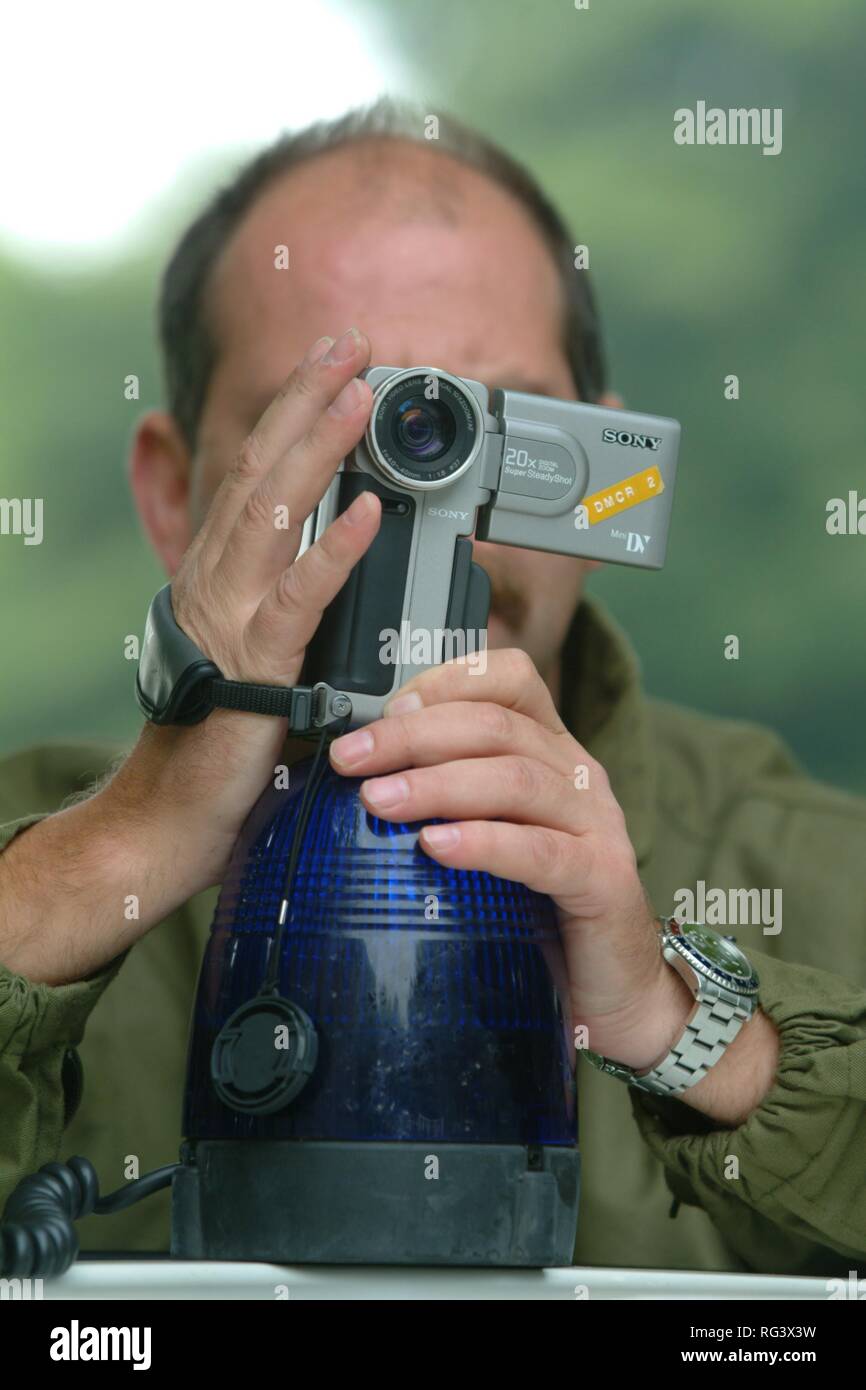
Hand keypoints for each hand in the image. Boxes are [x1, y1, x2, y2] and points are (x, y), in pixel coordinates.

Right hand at [116, 327, 381, 886]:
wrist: (167, 821)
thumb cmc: (217, 749)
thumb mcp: (258, 661)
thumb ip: (292, 612)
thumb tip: (346, 579)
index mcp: (220, 578)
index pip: (259, 480)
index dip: (295, 418)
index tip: (336, 369)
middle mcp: (217, 583)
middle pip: (262, 473)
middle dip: (307, 402)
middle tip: (352, 345)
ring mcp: (230, 619)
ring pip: (273, 514)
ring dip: (320, 448)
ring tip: (360, 394)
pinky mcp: (253, 667)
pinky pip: (298, 599)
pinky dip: (334, 551)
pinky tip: (370, 513)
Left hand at [329, 648, 693, 1071]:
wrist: (611, 989)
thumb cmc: (537, 910)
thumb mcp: (489, 835)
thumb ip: (446, 798)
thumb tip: (362, 774)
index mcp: (552, 751)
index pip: (509, 680)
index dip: (445, 682)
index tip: (384, 710)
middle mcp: (579, 776)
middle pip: (496, 726)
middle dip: (414, 736)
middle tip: (351, 758)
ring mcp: (598, 825)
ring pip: (515, 780)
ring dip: (438, 784)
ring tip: (377, 800)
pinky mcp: (604, 880)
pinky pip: (540, 852)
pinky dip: (484, 842)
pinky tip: (435, 847)